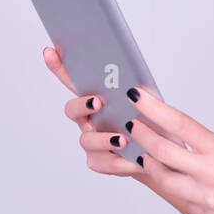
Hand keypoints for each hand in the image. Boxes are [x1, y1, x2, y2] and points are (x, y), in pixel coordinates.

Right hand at [42, 45, 141, 178]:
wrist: (164, 151)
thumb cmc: (152, 121)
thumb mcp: (149, 100)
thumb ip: (139, 91)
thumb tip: (135, 86)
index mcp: (96, 98)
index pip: (73, 80)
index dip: (59, 66)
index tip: (50, 51)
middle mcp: (88, 119)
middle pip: (72, 110)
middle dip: (82, 105)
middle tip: (98, 102)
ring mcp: (91, 141)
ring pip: (86, 139)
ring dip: (103, 138)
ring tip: (122, 139)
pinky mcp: (99, 161)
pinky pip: (100, 162)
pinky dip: (116, 162)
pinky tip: (130, 160)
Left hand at [123, 85, 213, 213]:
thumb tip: (194, 147)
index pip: (179, 124)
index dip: (153, 109)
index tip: (138, 97)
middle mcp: (210, 174)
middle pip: (161, 152)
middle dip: (142, 136)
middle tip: (133, 127)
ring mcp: (207, 199)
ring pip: (165, 180)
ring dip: (153, 165)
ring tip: (146, 156)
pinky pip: (187, 202)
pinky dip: (183, 191)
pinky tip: (185, 185)